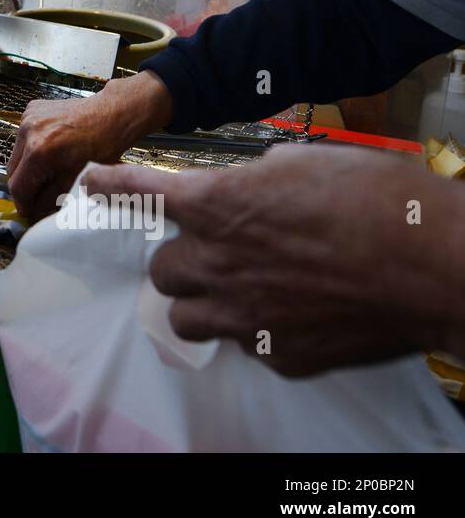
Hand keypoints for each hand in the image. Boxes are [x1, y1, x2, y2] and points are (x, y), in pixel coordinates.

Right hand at [7, 71, 171, 218]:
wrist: (112, 114)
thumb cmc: (103, 146)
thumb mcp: (76, 181)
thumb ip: (50, 199)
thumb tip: (34, 210)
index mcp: (38, 151)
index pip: (17, 187)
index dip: (24, 204)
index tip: (30, 212)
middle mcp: (28, 131)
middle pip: (12, 171)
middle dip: (25, 185)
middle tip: (40, 194)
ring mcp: (28, 117)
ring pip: (16, 154)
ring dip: (27, 166)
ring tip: (49, 169)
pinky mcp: (31, 109)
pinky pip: (24, 137)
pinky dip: (32, 147)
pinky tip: (50, 148)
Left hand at [86, 144, 464, 375]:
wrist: (437, 265)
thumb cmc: (377, 199)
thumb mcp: (305, 163)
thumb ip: (257, 177)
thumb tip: (249, 186)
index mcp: (218, 204)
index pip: (139, 193)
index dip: (108, 187)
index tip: (87, 184)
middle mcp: (218, 262)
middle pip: (160, 269)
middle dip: (181, 257)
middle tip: (215, 248)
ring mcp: (245, 315)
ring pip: (185, 317)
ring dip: (199, 300)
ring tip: (235, 289)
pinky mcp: (278, 354)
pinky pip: (243, 344)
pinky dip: (255, 330)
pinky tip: (290, 313)